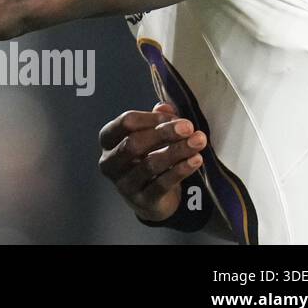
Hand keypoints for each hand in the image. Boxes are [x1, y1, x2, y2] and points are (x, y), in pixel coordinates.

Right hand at [97, 102, 206, 222]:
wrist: (149, 200)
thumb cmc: (146, 160)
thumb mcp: (149, 138)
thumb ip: (156, 121)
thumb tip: (165, 107)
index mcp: (108, 141)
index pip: (126, 123)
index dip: (151, 118)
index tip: (176, 117)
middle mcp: (110, 162)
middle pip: (134, 143)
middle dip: (164, 133)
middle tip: (188, 127)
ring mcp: (124, 184)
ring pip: (150, 164)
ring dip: (177, 151)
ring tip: (198, 142)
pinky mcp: (142, 201)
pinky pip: (162, 184)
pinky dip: (181, 170)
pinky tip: (196, 160)